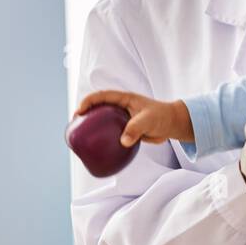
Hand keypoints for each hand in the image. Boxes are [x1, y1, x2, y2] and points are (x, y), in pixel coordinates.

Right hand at [74, 90, 190, 146]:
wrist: (171, 125)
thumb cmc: (162, 116)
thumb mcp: (148, 120)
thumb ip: (136, 129)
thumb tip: (123, 142)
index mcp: (124, 99)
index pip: (102, 96)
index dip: (89, 101)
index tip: (80, 111)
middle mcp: (120, 107)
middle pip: (97, 107)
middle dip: (84, 113)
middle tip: (74, 123)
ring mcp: (121, 118)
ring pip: (102, 120)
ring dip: (91, 126)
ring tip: (80, 135)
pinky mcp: (124, 129)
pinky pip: (110, 133)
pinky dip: (102, 138)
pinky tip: (97, 147)